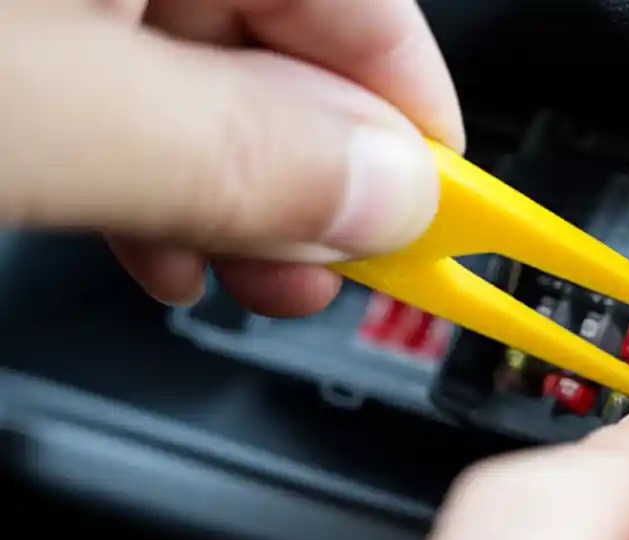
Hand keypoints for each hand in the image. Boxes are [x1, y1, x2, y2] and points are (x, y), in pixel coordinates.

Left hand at [0, 0, 461, 316]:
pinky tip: (160, 250)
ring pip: (206, 89)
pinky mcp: (25, 39)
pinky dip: (155, 189)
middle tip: (335, 271)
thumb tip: (384, 195)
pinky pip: (123, 106)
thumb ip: (230, 150)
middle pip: (288, 48)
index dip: (415, 120)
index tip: (446, 225)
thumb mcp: (41, 115)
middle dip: (318, 180)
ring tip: (245, 281)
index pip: (362, 1)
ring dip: (241, 203)